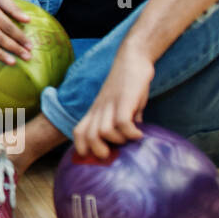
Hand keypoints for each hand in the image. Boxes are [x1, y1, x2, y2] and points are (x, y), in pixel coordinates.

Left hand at [73, 44, 152, 158]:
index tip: (97, 158)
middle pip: (87, 136)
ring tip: (129, 139)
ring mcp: (111, 104)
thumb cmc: (127, 85)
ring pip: (102, 132)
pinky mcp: (124, 100)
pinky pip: (123, 123)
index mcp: (96, 112)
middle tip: (116, 154)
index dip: (82, 148)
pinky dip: (131, 133)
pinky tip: (140, 133)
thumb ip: (124, 122)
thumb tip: (131, 138)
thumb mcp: (121, 105)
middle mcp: (100, 109)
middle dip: (99, 152)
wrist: (132, 59)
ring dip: (118, 141)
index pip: (78, 132)